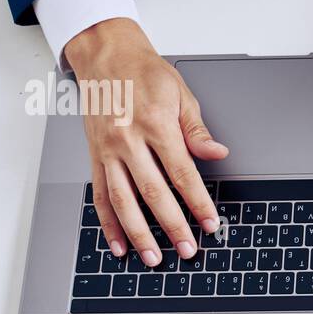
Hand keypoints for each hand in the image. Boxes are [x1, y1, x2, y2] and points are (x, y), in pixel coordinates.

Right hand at [65, 18, 227, 263]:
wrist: (105, 55)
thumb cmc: (145, 73)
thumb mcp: (181, 94)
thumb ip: (197, 131)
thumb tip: (218, 154)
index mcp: (155, 123)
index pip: (182, 172)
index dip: (198, 201)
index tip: (210, 222)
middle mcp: (128, 140)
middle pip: (153, 192)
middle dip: (172, 225)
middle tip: (187, 249)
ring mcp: (107, 150)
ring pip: (123, 200)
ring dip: (138, 233)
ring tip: (153, 258)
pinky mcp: (94, 157)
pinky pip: (100, 196)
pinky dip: (108, 223)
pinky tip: (118, 244)